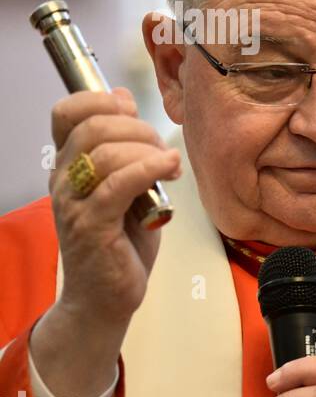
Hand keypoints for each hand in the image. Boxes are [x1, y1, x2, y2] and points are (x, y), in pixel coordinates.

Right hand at [47, 87, 179, 324]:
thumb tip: (121, 98)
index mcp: (68, 166)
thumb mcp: (125, 186)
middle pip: (93, 127)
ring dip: (149, 151)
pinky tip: (169, 167)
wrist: (105, 298)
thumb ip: (123, 145)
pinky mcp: (92, 226)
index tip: (133, 115)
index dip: (101, 101)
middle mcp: (63, 180)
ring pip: (106, 153)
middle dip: (138, 128)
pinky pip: (118, 185)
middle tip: (162, 149)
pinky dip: (149, 168)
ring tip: (170, 166)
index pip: (67, 112)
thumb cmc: (120, 242)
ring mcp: (74, 203)